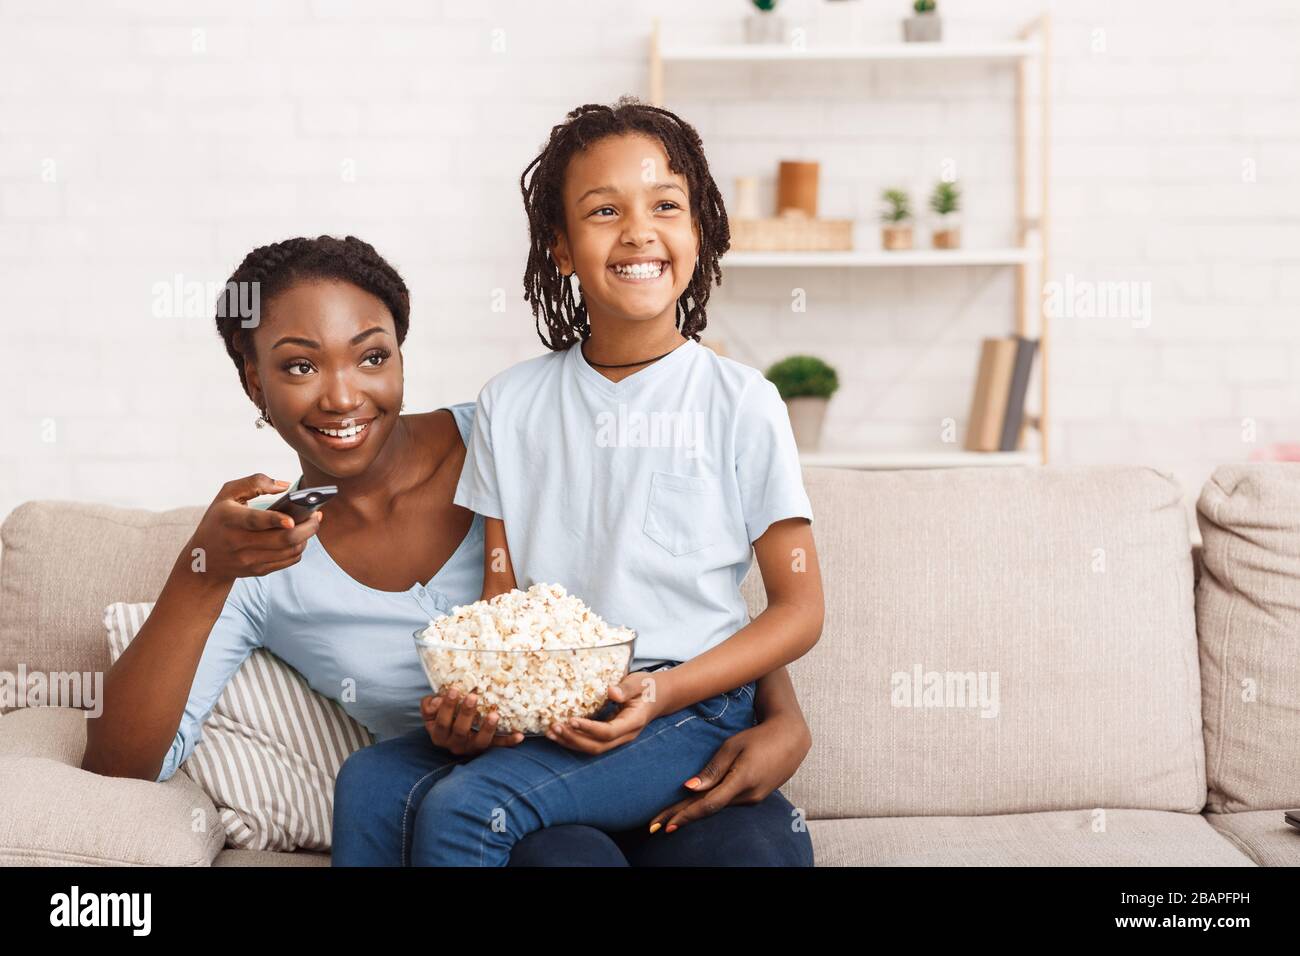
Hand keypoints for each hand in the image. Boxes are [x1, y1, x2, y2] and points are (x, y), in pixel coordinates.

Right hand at [187, 473, 322, 583]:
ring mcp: (249, 560)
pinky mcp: (258, 570)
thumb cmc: (219, 520)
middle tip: (316, 515)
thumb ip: (254, 482)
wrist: (203, 559)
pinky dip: (300, 548)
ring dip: (307, 537)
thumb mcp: (227, 495)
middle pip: (283, 540)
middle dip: (308, 527)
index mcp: (231, 520)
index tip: (293, 519)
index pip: (256, 521)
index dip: (276, 520)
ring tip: (309, 524)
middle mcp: (239, 542)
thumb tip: (285, 486)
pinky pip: (289, 560)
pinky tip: (299, 537)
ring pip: (290, 551)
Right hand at [422, 688, 523, 755]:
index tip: (454, 690)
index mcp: (439, 735)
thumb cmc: (442, 717)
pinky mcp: (486, 748)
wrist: (450, 736)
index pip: (442, 722)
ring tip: (494, 714)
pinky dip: (509, 741)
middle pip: (460, 731)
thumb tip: (437, 701)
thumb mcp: (431, 712)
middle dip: (467, 713)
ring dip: (487, 728)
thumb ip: (429, 705)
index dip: (447, 707)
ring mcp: (471, 747)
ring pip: (480, 741)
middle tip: (473, 696)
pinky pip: (498, 746)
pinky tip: (520, 735)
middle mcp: (454, 744)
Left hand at [545, 670, 664, 754]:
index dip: (589, 728)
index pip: (608, 732)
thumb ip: (626, 688)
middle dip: (574, 739)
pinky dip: (574, 739)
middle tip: (555, 727)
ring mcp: (618, 738)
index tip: (571, 719)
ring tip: (551, 733)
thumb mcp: (639, 682)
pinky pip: (591, 742)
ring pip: (592, 748)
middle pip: (597, 746)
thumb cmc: (649, 686)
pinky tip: (559, 733)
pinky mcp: (610, 736)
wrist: (659, 696)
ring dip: (571, 742)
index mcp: (633, 722)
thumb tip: (611, 692)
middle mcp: (625, 735)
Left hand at [647, 711, 811, 833]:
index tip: (665, 825)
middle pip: (708, 810)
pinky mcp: (756, 797)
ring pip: (717, 807)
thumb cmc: (759, 737)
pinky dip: (709, 807)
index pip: (708, 805)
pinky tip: (695, 809)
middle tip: (655, 827)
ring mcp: (753, 799)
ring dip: (693, 813)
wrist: (791, 738)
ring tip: (669, 819)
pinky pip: (727, 803)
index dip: (685, 816)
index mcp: (741, 782)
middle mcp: (748, 796)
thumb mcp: (733, 746)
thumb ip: (712, 769)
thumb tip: (689, 787)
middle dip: (681, 817)